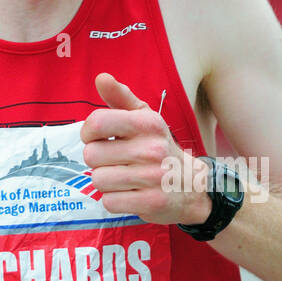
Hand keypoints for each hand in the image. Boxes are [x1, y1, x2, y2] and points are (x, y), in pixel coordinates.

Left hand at [80, 73, 211, 225]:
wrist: (193, 187)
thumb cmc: (159, 149)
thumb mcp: (145, 119)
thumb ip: (121, 98)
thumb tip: (101, 78)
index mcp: (148, 124)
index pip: (97, 122)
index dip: (88, 133)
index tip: (97, 138)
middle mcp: (151, 149)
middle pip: (92, 155)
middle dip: (97, 161)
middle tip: (115, 162)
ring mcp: (152, 177)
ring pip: (98, 180)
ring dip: (105, 182)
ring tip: (123, 178)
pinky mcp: (151, 202)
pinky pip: (109, 202)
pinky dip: (114, 200)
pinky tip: (129, 194)